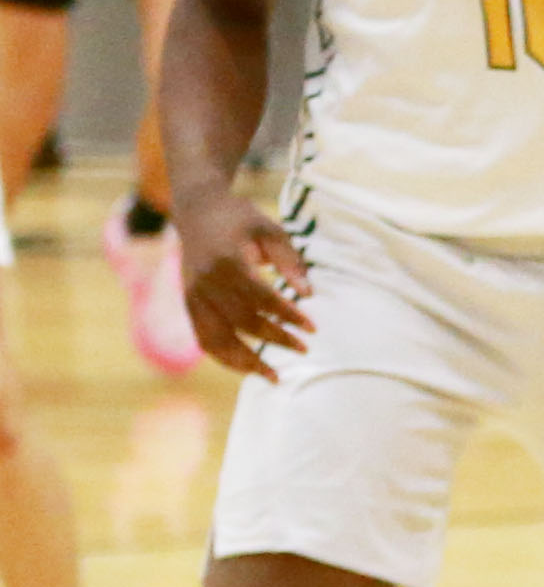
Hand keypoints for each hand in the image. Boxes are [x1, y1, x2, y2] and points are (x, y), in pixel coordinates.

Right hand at [176, 177, 312, 379]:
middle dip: (275, 338)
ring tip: (274, 377)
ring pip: (216, 338)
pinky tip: (248, 368)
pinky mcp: (187, 304)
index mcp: (226, 261)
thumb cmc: (240, 219)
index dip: (288, 316)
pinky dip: (224, 357)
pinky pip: (203, 338)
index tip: (313, 328)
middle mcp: (205, 282)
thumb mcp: (270, 230)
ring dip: (245, 362)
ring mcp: (192, 295)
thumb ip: (289, 261)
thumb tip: (309, 294)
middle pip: (242, 321)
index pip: (261, 298)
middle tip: (304, 349)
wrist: (196, 209)